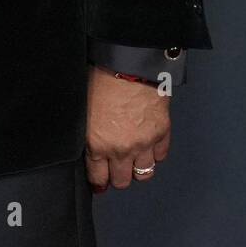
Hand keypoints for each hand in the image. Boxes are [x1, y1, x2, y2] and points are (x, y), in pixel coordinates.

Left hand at [84, 65, 169, 190]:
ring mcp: (144, 144)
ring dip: (138, 169)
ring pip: (144, 174)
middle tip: (116, 169)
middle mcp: (121, 150)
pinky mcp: (161, 134)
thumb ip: (88, 133)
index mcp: (97, 144)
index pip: (98, 177)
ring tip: (133, 160)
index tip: (99, 182)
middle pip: (122, 181)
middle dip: (118, 177)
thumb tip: (90, 146)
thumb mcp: (83, 109)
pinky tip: (149, 146)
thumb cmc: (99, 79)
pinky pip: (160, 156)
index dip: (98, 181)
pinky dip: (155, 153)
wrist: (127, 64)